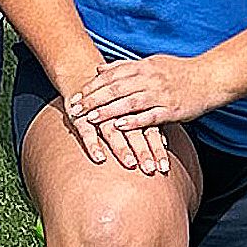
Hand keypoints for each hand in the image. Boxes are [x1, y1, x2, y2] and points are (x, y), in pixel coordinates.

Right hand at [58, 97, 172, 174]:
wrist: (81, 76)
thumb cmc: (113, 96)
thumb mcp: (131, 104)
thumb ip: (148, 121)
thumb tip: (166, 143)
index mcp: (134, 105)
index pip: (150, 128)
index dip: (157, 148)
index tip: (164, 167)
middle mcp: (118, 109)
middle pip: (134, 131)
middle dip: (143, 151)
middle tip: (150, 170)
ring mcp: (99, 113)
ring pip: (112, 131)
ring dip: (122, 148)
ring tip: (130, 164)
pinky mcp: (80, 116)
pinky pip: (86, 132)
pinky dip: (93, 144)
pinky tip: (100, 159)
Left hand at [72, 54, 223, 132]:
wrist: (210, 77)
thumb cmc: (179, 71)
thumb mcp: (151, 63)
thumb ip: (125, 66)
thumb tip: (99, 69)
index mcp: (144, 67)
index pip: (113, 75)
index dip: (93, 86)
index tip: (76, 95)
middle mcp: (151, 79)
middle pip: (117, 89)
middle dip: (94, 100)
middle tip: (76, 109)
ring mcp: (161, 94)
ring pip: (130, 103)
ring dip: (109, 111)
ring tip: (92, 119)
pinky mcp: (172, 109)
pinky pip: (150, 116)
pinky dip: (134, 122)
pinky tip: (121, 127)